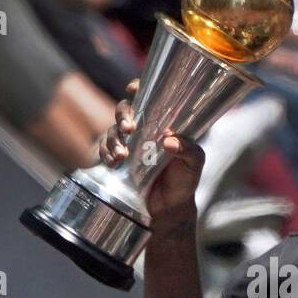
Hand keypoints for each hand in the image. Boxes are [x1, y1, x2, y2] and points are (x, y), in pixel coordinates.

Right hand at [98, 83, 205, 219]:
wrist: (170, 209)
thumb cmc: (184, 181)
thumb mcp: (194, 164)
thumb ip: (188, 150)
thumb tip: (169, 141)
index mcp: (160, 123)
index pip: (146, 98)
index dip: (137, 89)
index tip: (134, 89)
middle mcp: (142, 130)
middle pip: (124, 110)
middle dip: (123, 116)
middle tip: (129, 129)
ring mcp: (127, 144)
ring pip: (112, 130)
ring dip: (114, 140)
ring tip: (122, 156)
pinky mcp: (116, 160)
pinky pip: (103, 150)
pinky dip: (105, 153)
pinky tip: (113, 162)